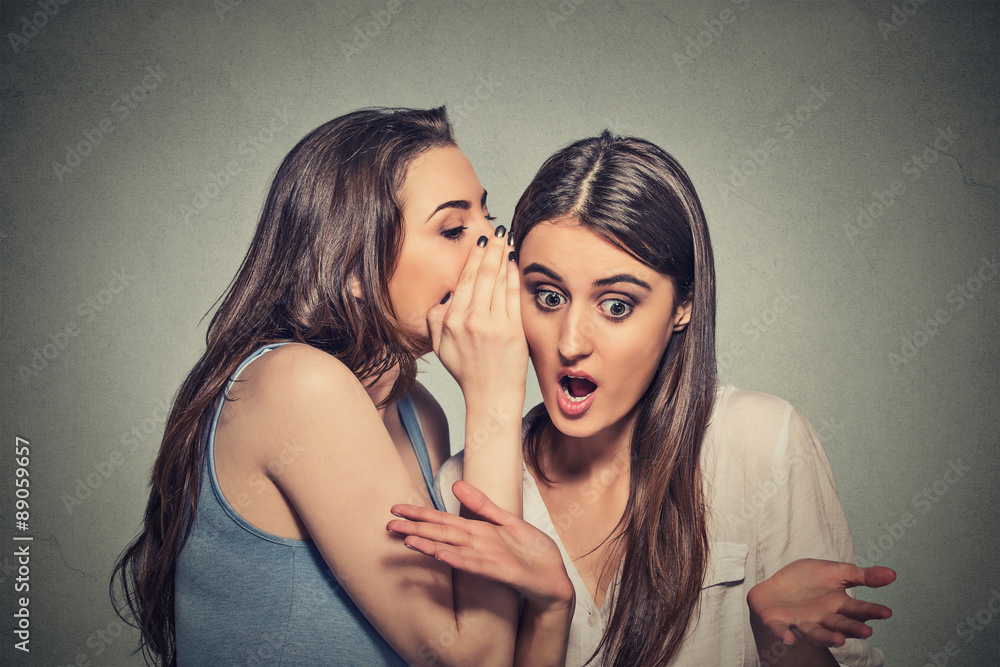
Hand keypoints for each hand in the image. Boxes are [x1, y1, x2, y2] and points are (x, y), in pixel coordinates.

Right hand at [387, 480, 574, 608]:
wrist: (554, 577)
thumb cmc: (531, 552)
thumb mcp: (507, 520)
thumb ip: (482, 505)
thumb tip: (456, 484)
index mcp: (477, 532)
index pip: (443, 520)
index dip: (420, 514)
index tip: (396, 509)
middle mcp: (477, 546)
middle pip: (441, 534)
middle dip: (415, 529)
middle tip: (389, 524)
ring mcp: (487, 559)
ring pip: (452, 549)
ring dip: (430, 544)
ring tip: (407, 538)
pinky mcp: (500, 571)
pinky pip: (475, 564)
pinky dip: (457, 558)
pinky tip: (441, 554)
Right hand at [426, 229, 527, 401]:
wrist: (490, 398)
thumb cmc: (467, 373)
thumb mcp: (440, 347)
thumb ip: (436, 320)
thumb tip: (443, 297)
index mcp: (451, 322)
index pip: (464, 281)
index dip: (473, 258)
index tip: (479, 243)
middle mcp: (470, 321)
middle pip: (482, 275)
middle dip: (490, 249)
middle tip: (497, 232)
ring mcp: (493, 325)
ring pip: (498, 282)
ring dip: (503, 257)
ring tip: (507, 241)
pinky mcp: (513, 331)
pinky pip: (513, 296)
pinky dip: (514, 276)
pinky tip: (515, 263)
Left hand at [747, 558, 895, 646]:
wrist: (774, 585)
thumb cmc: (806, 580)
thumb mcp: (835, 571)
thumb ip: (862, 576)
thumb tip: (893, 574)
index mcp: (838, 605)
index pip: (858, 609)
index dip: (872, 611)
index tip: (886, 612)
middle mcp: (823, 618)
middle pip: (840, 624)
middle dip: (853, 628)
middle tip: (866, 632)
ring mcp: (801, 622)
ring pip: (816, 633)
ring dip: (826, 638)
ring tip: (839, 640)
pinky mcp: (779, 623)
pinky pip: (781, 630)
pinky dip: (784, 635)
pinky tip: (788, 639)